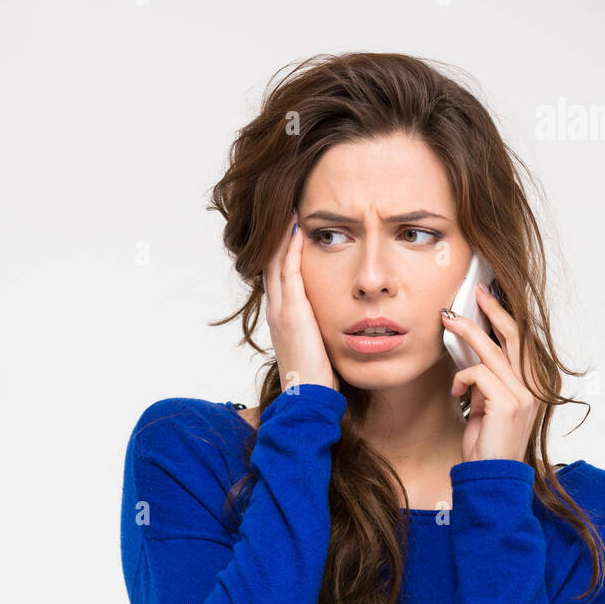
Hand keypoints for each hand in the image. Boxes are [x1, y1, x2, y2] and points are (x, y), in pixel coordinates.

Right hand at [264, 211, 337, 392]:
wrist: (307, 397)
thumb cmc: (316, 377)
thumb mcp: (316, 345)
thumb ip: (319, 327)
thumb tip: (332, 318)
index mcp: (281, 316)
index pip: (278, 273)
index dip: (282, 248)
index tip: (290, 225)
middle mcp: (276, 309)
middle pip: (271, 262)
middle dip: (277, 235)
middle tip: (285, 207)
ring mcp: (280, 310)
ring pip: (276, 262)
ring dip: (281, 234)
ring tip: (288, 208)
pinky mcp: (291, 313)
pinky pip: (288, 272)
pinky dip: (290, 249)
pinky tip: (297, 229)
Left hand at [443, 281, 539, 463]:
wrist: (490, 478)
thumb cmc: (487, 447)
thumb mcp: (486, 409)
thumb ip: (486, 385)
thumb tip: (472, 361)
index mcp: (529, 387)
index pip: (520, 342)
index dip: (504, 317)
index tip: (487, 298)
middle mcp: (532, 388)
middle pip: (514, 336)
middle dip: (493, 309)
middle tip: (476, 290)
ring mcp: (523, 395)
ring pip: (493, 350)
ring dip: (467, 332)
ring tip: (447, 322)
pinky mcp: (508, 403)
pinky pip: (479, 373)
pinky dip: (462, 378)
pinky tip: (455, 392)